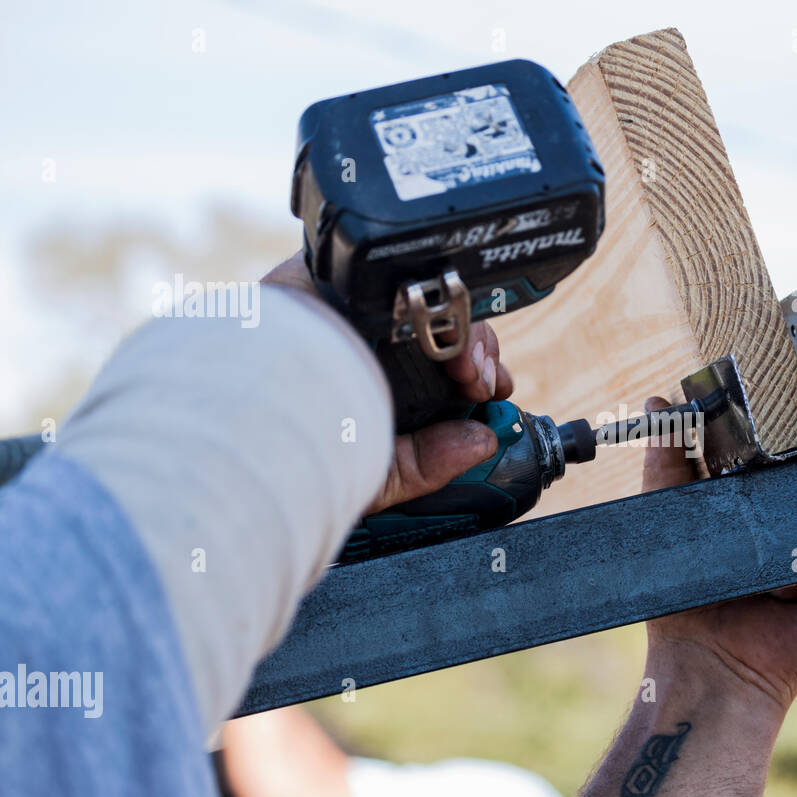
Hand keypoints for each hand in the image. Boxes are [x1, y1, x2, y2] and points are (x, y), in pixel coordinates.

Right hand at [263, 253, 514, 512]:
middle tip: (483, 380)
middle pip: (441, 332)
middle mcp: (365, 347)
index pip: (439, 372)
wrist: (242, 416)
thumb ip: (427, 463)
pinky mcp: (324, 275)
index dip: (475, 375)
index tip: (494, 390)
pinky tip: (436, 315)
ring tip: (463, 361)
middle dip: (476, 353)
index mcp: (376, 389)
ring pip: (423, 298)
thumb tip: (483, 441)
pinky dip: (415, 281)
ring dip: (459, 324)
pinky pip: (381, 263)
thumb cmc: (289, 455)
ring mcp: (347, 309)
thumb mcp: (371, 474)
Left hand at [641, 396, 796, 711]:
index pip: (776, 472)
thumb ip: (668, 460)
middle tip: (791, 442)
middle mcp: (795, 541)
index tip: (770, 416)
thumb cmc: (684, 601)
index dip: (775, 448)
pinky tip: (794, 566)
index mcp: (757, 524)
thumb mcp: (669, 517)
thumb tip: (659, 401)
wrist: (710, 665)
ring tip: (786, 510)